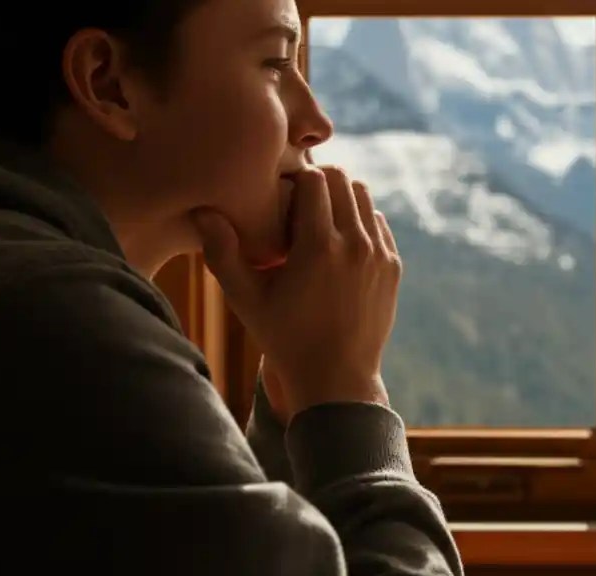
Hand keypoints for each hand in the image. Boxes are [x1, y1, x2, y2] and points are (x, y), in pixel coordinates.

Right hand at [194, 166, 399, 418]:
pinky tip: (339, 244)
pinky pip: (378, 225)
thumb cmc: (284, 338)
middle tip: (298, 202)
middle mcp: (356, 244)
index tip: (280, 196)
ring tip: (319, 221)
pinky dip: (360, 223)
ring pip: (365, 199)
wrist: (336, 377)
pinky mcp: (393, 268)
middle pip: (344, 180)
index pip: (314, 178)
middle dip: (319, 182)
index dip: (294, 180)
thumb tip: (202, 211)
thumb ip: (222, 252)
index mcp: (319, 245)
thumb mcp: (245, 299)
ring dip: (342, 200)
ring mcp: (380, 255)